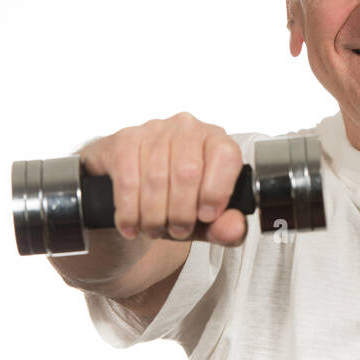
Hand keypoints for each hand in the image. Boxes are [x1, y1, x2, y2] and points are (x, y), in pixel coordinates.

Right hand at [78, 112, 248, 246]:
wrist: (135, 184)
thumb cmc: (178, 196)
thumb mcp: (207, 218)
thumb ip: (227, 226)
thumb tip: (234, 229)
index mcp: (216, 140)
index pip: (225, 156)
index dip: (216, 192)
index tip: (206, 217)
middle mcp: (187, 128)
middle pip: (188, 172)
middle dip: (181, 212)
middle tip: (178, 231)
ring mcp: (154, 130)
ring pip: (156, 178)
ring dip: (154, 215)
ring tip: (155, 230)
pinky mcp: (125, 140)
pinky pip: (127, 180)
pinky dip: (129, 210)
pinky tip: (132, 224)